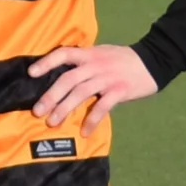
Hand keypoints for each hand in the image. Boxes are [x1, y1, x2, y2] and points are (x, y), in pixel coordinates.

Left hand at [29, 43, 158, 128]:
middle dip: (51, 96)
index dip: (46, 62)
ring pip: (81, 93)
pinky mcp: (119, 91)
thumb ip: (85, 62)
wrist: (154, 61)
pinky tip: (84, 131)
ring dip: (65, 109)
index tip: (31, 73)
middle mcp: (96, 64)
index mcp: (90, 54)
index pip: (64, 53)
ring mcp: (107, 78)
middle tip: (37, 112)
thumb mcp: (102, 53)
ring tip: (53, 122)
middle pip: (68, 79)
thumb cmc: (124, 59)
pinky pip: (102, 107)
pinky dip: (92, 120)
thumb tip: (63, 77)